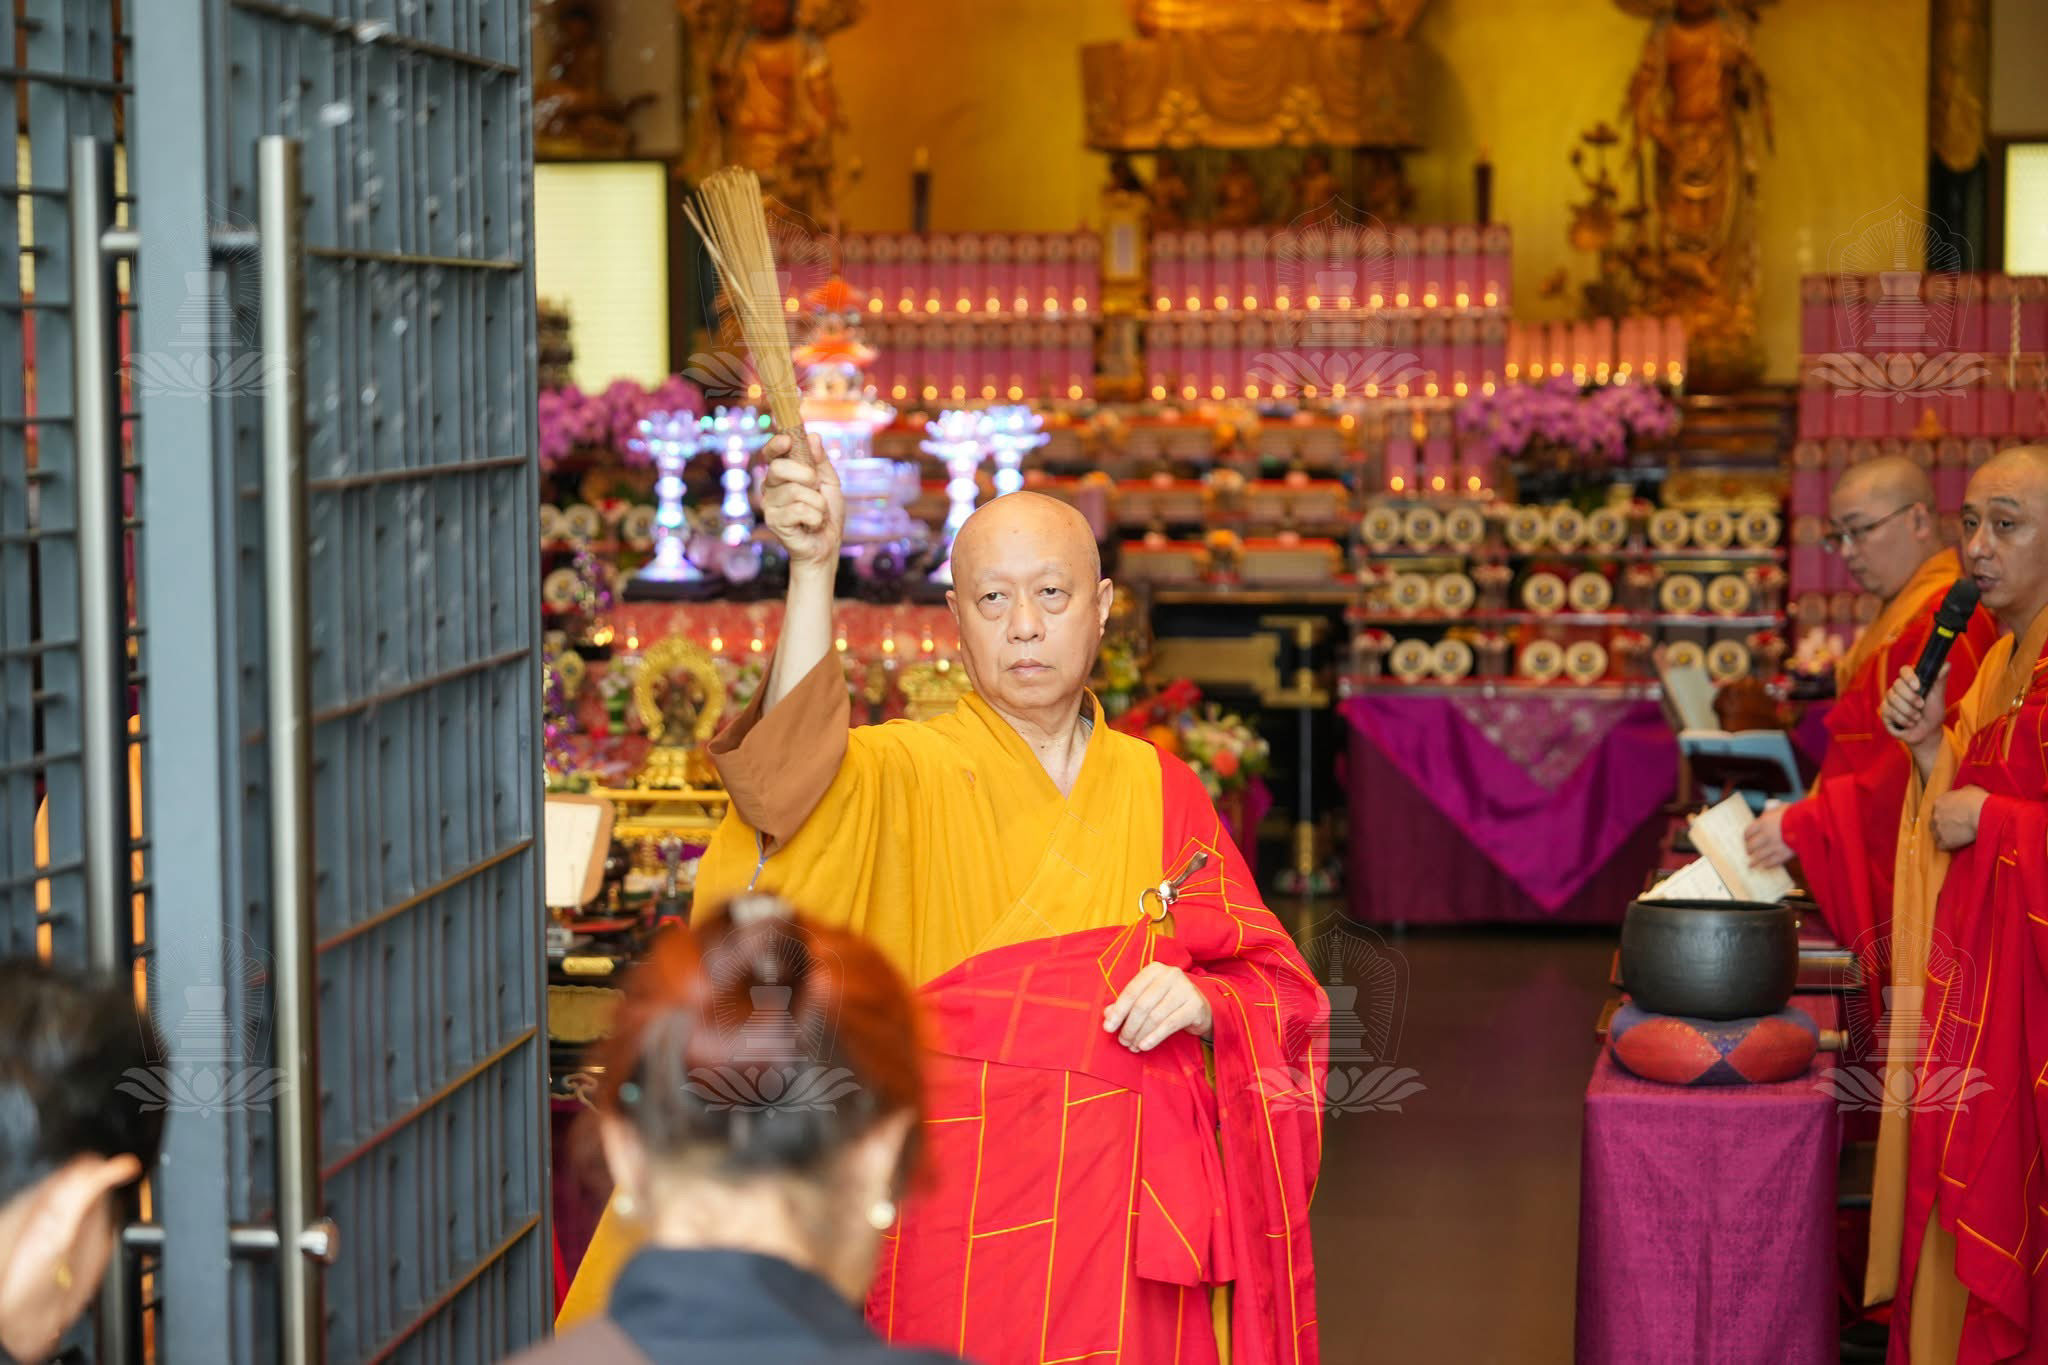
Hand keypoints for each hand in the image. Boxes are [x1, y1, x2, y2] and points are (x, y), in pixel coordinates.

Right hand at [760, 430, 842, 572]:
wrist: (827, 545)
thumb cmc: (826, 513)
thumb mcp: (829, 483)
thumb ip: (821, 461)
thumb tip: (813, 437)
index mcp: (782, 475)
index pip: (771, 453)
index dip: (776, 444)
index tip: (788, 440)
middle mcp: (771, 488)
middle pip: (778, 468)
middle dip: (805, 474)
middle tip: (816, 486)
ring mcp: (770, 505)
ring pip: (795, 491)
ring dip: (817, 503)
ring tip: (818, 512)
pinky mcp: (774, 522)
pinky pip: (799, 510)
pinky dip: (815, 517)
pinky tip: (813, 524)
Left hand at [1103, 963, 1211, 1051]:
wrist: (1199, 1007)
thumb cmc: (1167, 1002)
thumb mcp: (1146, 999)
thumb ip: (1127, 1005)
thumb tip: (1107, 1015)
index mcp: (1154, 970)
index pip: (1131, 991)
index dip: (1118, 1011)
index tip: (1108, 1028)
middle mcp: (1170, 975)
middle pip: (1142, 1005)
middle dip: (1129, 1026)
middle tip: (1123, 1041)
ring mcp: (1185, 988)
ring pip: (1155, 1016)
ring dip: (1140, 1035)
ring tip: (1133, 1046)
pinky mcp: (1195, 1005)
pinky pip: (1170, 1024)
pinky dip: (1155, 1037)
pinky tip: (1145, 1046)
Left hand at [1744, 803, 1794, 869]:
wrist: (1812, 823)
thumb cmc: (1798, 813)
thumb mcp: (1782, 809)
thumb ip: (1772, 813)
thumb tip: (1766, 814)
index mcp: (1763, 822)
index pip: (1748, 832)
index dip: (1746, 837)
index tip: (1746, 840)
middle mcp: (1766, 835)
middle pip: (1751, 845)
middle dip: (1749, 849)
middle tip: (1748, 852)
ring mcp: (1774, 846)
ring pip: (1759, 856)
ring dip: (1754, 861)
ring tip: (1751, 864)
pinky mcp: (1783, 854)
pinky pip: (1771, 862)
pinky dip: (1766, 864)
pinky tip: (1764, 865)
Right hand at [1881, 662, 1946, 748]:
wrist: (1926, 733)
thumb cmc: (1933, 714)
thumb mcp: (1938, 697)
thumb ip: (1940, 680)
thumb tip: (1946, 664)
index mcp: (1912, 681)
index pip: (1904, 670)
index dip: (1909, 677)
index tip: (1917, 686)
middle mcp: (1899, 688)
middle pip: (1897, 684)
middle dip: (1911, 698)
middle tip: (1921, 706)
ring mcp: (1890, 699)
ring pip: (1893, 699)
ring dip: (1908, 711)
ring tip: (1917, 718)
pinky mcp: (1885, 711)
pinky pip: (1889, 711)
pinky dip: (1902, 719)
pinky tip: (1909, 723)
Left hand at [1931, 786, 1988, 850]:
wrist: (1982, 814)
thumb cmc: (1978, 800)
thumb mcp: (1969, 789)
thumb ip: (1961, 792)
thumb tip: (1963, 793)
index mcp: (1939, 802)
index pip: (1937, 809)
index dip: (1945, 814)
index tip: (1953, 817)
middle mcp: (1935, 815)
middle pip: (1934, 822)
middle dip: (1942, 825)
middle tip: (1953, 828)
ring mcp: (1938, 829)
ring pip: (1935, 835)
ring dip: (1943, 836)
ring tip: (1954, 837)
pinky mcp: (1945, 841)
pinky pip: (1942, 846)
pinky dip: (1947, 846)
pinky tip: (1955, 845)